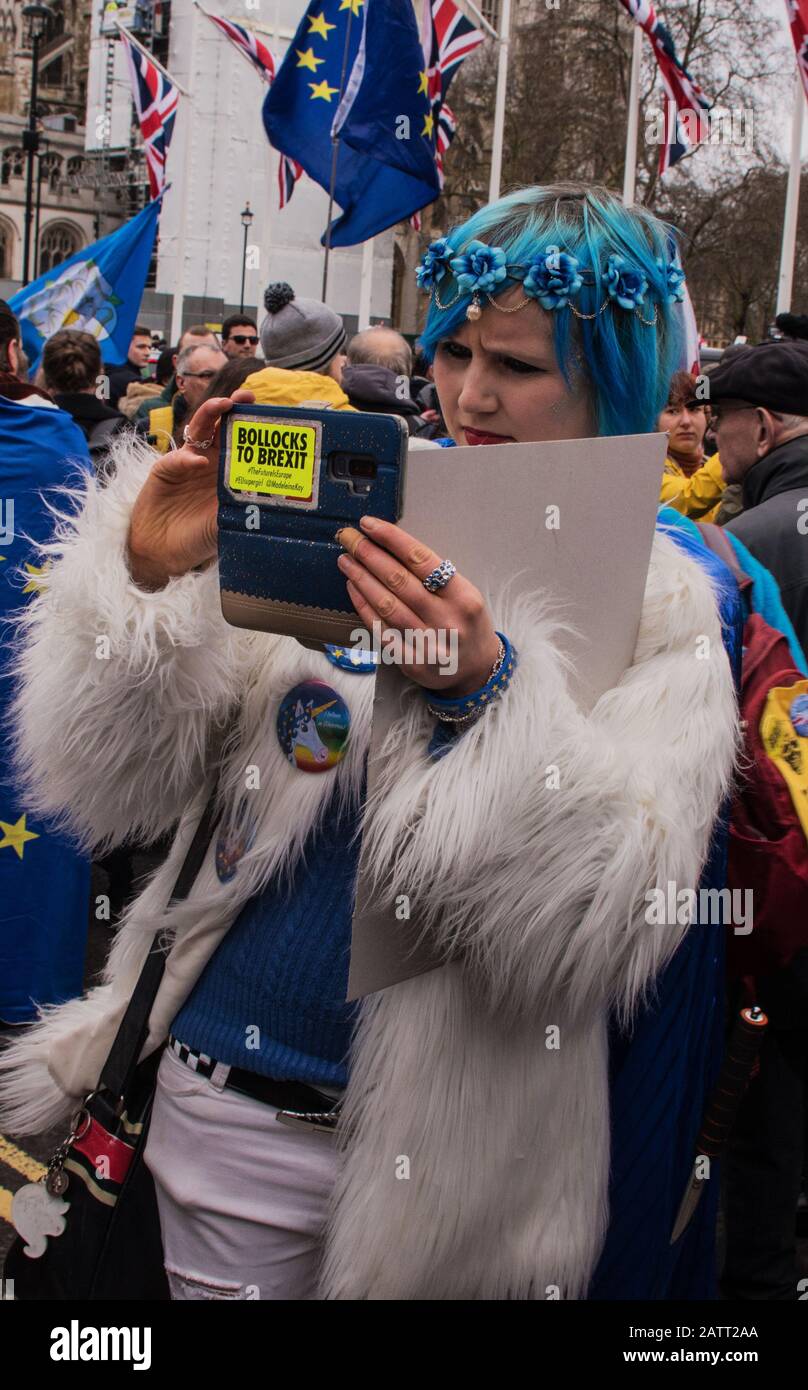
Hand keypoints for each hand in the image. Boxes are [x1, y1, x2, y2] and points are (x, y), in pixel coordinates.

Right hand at [127, 390, 254, 588]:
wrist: (162, 551)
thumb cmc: (197, 539)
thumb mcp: (226, 526)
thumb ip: (242, 511)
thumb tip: (275, 505)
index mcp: (230, 473)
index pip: (245, 445)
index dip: (255, 430)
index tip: (271, 417)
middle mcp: (211, 462)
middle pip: (223, 428)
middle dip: (235, 409)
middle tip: (247, 397)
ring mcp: (188, 463)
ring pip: (200, 430)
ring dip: (210, 414)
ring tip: (223, 405)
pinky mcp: (165, 469)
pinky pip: (177, 459)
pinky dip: (187, 459)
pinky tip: (198, 462)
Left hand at [336, 515, 499, 695]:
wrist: (478, 670)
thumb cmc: (466, 623)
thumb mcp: (464, 594)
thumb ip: (433, 576)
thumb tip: (389, 546)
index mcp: (463, 596)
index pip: (421, 559)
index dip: (391, 539)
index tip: (369, 524)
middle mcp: (447, 620)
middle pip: (399, 580)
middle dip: (369, 555)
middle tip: (349, 539)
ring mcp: (429, 644)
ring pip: (387, 605)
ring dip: (361, 579)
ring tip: (346, 561)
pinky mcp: (412, 663)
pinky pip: (382, 631)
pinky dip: (364, 608)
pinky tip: (353, 589)